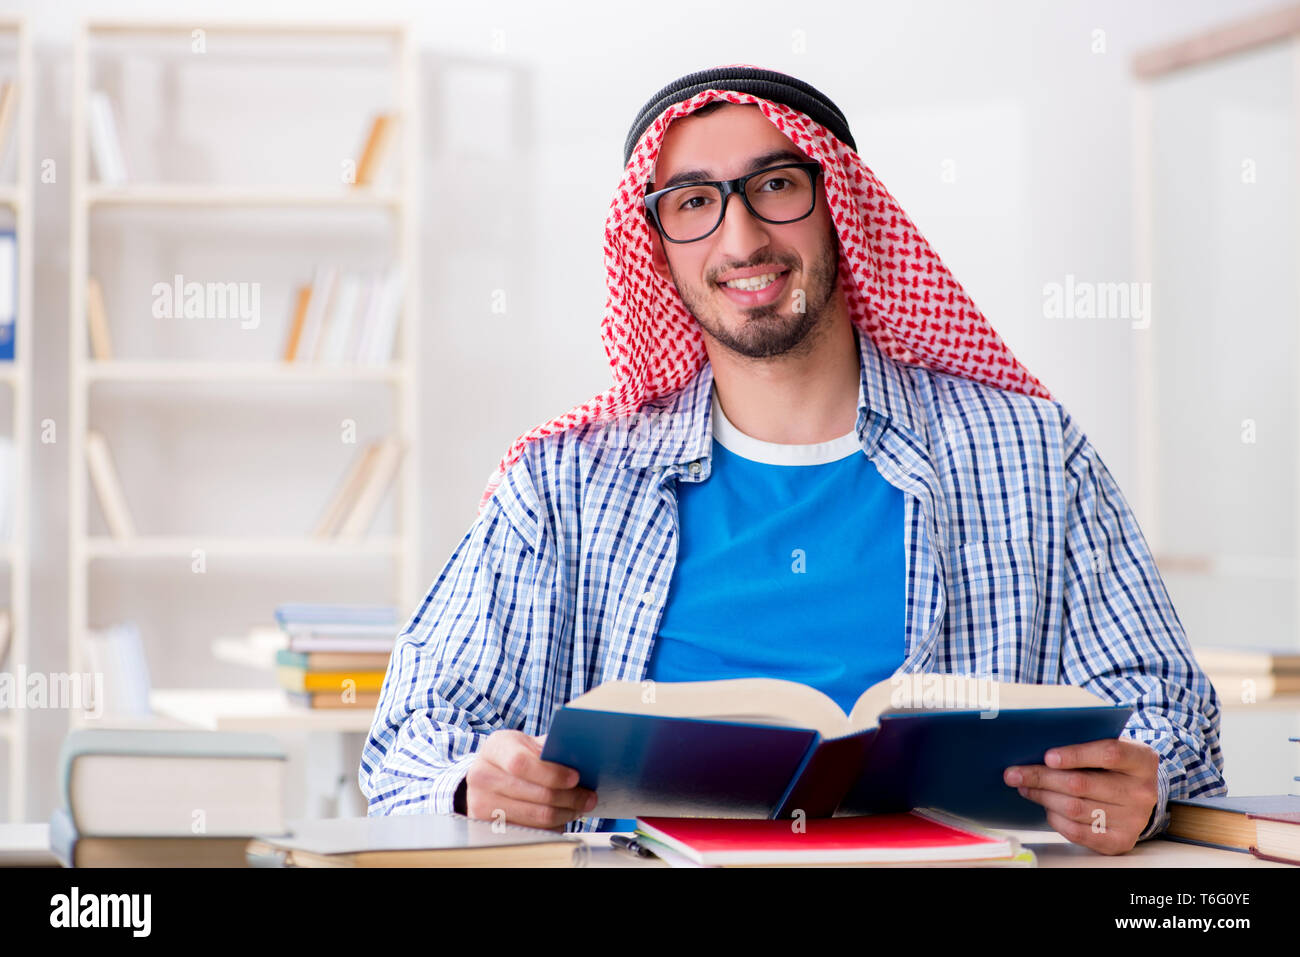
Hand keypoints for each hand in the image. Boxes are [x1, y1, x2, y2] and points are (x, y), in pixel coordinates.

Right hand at [463, 729, 597, 831]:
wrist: (488, 775)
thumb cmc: (515, 756)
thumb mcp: (528, 744)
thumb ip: (550, 747)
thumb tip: (580, 756)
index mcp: (494, 748)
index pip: (521, 763)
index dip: (552, 773)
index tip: (576, 778)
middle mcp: (482, 776)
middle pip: (534, 794)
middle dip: (569, 797)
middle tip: (588, 797)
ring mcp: (482, 804)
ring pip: (536, 817)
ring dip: (565, 813)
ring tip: (579, 807)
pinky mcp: (489, 826)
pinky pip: (532, 832)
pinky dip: (553, 826)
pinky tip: (562, 816)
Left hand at [1003, 738, 1158, 854]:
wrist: (1141, 794)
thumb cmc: (1115, 765)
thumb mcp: (1111, 745)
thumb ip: (1085, 743)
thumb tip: (1036, 747)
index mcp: (1141, 759)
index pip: (1109, 753)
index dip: (1075, 755)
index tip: (1048, 756)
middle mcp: (1142, 791)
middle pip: (1082, 784)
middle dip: (1042, 778)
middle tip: (1015, 773)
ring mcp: (1133, 819)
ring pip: (1075, 808)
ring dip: (1043, 797)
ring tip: (1025, 787)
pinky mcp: (1121, 840)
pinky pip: (1078, 832)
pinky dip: (1055, 819)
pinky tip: (1046, 807)